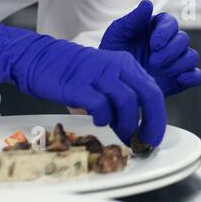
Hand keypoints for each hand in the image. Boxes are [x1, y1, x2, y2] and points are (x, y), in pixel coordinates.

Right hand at [0, 23, 164, 145]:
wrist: (43, 60)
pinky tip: (97, 120)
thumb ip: (120, 105)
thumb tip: (134, 133)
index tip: (153, 136)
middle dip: (152, 123)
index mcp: (127, 66)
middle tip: (145, 141)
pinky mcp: (80, 85)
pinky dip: (103, 118)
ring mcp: (99, 74)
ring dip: (127, 123)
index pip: (154, 91)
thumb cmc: (75, 76)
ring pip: (128, 101)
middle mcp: (117, 67)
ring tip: (120, 133)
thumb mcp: (104, 85)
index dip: (158, 117)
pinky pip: (101, 105)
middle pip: (149, 95)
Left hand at [100, 0, 200, 95]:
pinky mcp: (180, 79)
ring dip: (179, 63)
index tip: (153, 44)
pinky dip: (193, 76)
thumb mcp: (118, 34)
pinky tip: (180, 79)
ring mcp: (176, 61)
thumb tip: (147, 3)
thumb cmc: (114, 52)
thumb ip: (133, 19)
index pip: (171, 22)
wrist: (113, 81)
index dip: (166, 32)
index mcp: (157, 28)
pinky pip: (197, 75)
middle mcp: (169, 43)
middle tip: (153, 61)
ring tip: (160, 70)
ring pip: (192, 56)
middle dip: (170, 50)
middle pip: (183, 39)